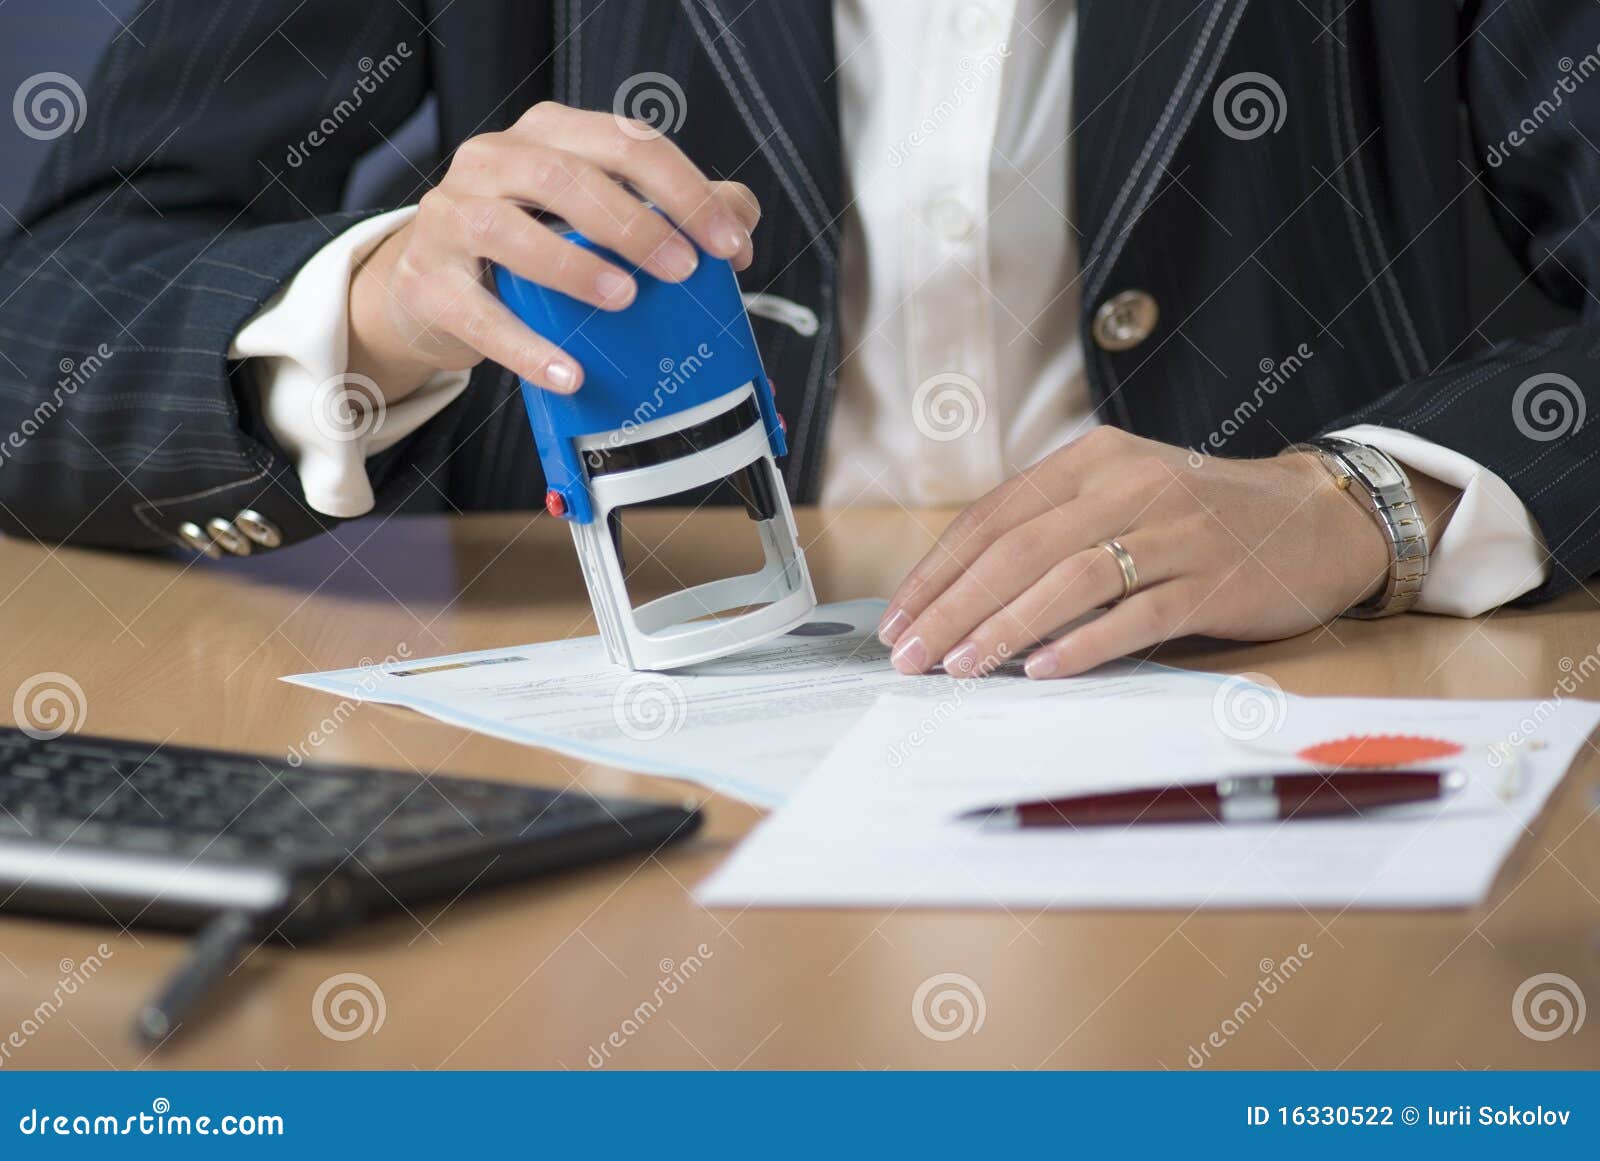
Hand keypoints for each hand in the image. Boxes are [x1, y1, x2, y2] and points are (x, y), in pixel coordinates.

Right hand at [347, 102, 760, 399]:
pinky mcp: (428, 281)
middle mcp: (493, 161)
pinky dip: (526, 346)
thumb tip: (739, 226)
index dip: (684, 190)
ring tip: (624, 300)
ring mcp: (451, 217)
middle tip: (682, 269)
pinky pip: (478, 314)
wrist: (431, 289)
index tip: (728, 243)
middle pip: (564, 177)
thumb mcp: (593, 215)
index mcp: (547, 135)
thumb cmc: (528, 245)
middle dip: (633, 223)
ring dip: (573, 264)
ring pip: (508, 230)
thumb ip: (668, 209)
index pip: (624, 142)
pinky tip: (569, 371)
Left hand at [878, 428, 1450, 679]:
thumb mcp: (1120, 495)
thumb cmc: (1198, 517)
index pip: (992, 517)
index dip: (937, 571)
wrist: (1316, 518)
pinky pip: (1135, 616)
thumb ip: (1052, 525)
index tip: (898, 619)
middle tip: (910, 656)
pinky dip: (1083, 645)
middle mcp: (1128, 486)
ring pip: (1068, 581)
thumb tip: (961, 591)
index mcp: (1092, 460)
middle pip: (1018, 550)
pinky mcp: (1211, 581)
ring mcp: (1172, 533)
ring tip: (959, 667)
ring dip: (1003, 628)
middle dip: (952, 607)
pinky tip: (1041, 671)